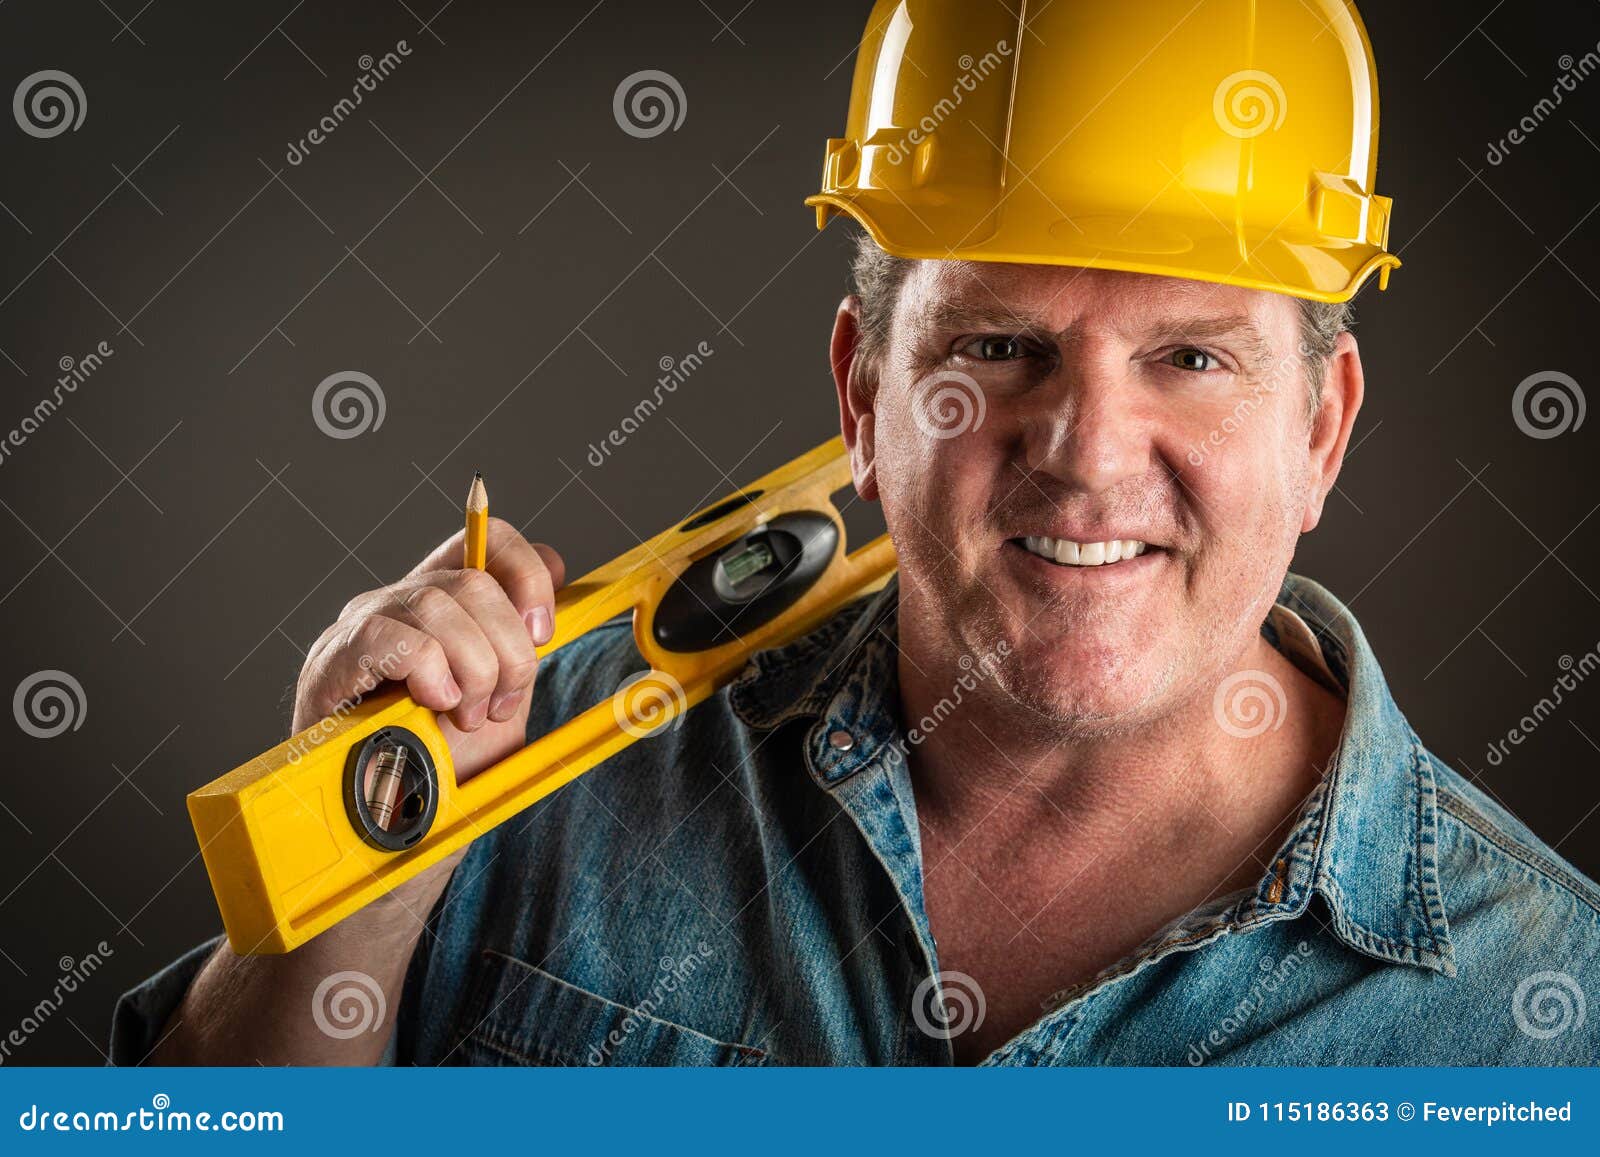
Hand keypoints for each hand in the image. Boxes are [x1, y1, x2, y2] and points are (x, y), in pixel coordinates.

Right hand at [293, 518, 565, 783]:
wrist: (377, 812)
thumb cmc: (435, 752)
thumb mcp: (497, 690)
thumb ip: (521, 635)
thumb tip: (557, 566)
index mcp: (443, 598)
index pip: (489, 539)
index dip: (528, 575)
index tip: (542, 635)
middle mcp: (401, 598)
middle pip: (475, 582)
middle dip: (508, 650)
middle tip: (500, 704)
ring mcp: (364, 621)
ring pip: (440, 608)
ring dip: (471, 671)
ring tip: (465, 714)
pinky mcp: (335, 657)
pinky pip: (395, 638)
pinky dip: (429, 673)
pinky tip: (433, 704)